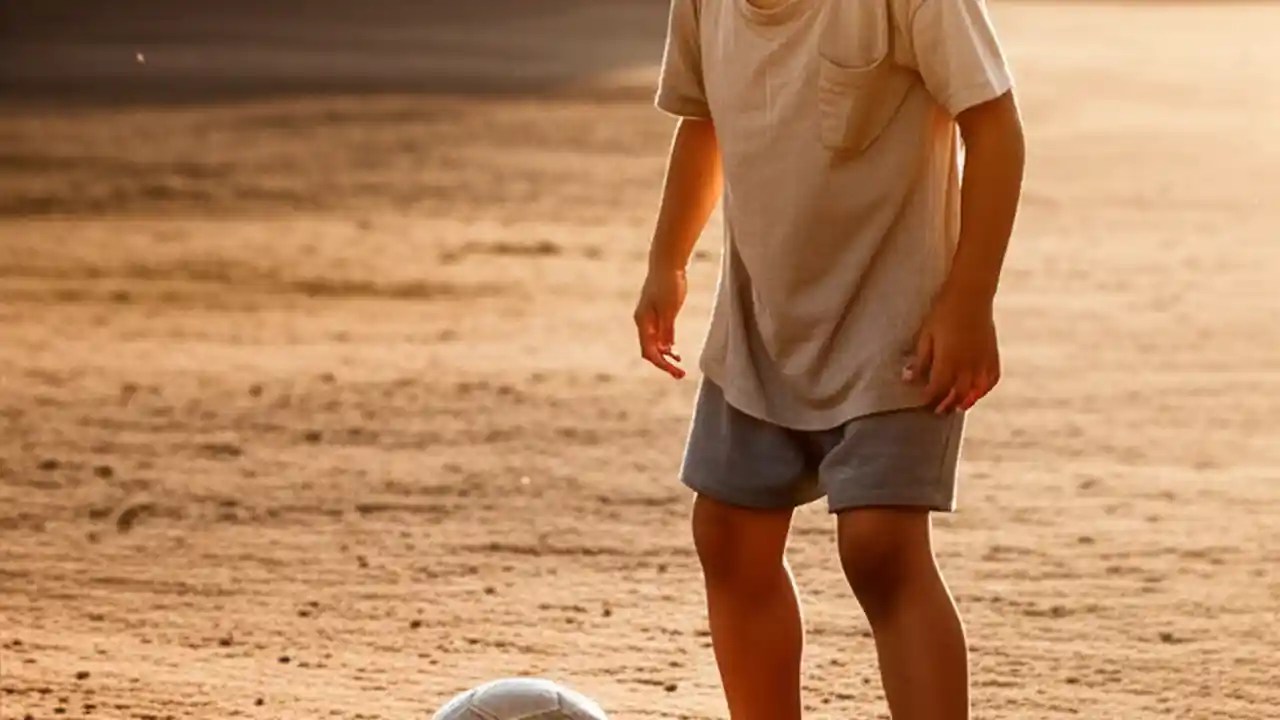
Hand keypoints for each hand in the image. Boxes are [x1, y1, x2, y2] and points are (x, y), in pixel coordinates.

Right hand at [633, 267, 687, 378]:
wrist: (667, 263)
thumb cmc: (668, 284)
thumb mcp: (670, 309)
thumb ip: (667, 330)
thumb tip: (667, 350)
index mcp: (643, 322)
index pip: (650, 351)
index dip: (663, 364)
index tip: (677, 372)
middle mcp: (643, 323)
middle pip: (650, 351)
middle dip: (664, 364)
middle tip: (680, 375)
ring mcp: (649, 319)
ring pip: (654, 344)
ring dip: (666, 357)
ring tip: (679, 367)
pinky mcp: (657, 314)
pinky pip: (659, 336)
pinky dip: (667, 346)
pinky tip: (675, 352)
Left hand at [903, 289, 1000, 412]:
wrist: (971, 295)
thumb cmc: (944, 312)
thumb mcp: (926, 335)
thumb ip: (920, 360)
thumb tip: (908, 379)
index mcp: (949, 361)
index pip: (937, 390)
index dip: (929, 399)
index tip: (922, 402)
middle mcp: (968, 366)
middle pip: (957, 395)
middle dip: (945, 405)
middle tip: (936, 411)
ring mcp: (983, 362)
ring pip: (975, 391)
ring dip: (965, 402)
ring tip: (955, 407)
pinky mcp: (993, 355)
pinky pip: (991, 380)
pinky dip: (984, 390)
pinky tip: (976, 393)